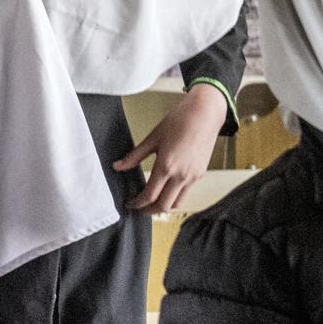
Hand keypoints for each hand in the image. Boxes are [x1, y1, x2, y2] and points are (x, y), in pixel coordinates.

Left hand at [120, 84, 227, 212]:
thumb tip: (117, 166)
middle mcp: (181, 175)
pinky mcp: (200, 174)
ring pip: (177, 203)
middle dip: (148, 211)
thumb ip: (134, 156)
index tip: (129, 203)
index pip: (149, 195)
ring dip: (163, 207)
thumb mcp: (153, 138)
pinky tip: (166, 190)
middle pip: (163, 206)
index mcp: (166, 166)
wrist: (205, 113)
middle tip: (138, 209)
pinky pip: (186, 193)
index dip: (137, 203)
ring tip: (151, 203)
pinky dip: (174, 197)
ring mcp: (193, 176)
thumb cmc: (179, 121)